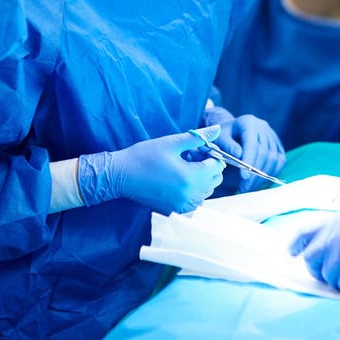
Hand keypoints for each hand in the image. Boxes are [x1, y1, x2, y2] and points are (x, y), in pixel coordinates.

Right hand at [76, 125, 225, 214]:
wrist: (121, 175)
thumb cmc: (144, 156)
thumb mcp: (172, 142)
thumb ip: (198, 137)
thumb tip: (218, 129)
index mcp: (191, 178)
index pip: (217, 166)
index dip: (211, 154)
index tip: (197, 147)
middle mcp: (190, 196)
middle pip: (215, 180)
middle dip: (207, 166)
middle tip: (190, 155)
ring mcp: (183, 206)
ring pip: (206, 191)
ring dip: (201, 177)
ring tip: (183, 165)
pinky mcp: (176, 210)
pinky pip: (196, 200)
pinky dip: (193, 189)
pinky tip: (179, 178)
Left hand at [204, 106, 284, 191]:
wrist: (232, 130)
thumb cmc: (224, 135)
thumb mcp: (220, 137)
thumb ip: (228, 146)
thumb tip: (239, 156)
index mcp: (248, 122)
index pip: (252, 144)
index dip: (249, 161)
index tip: (243, 178)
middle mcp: (263, 127)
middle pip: (264, 153)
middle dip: (254, 174)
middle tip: (244, 188)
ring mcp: (272, 136)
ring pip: (273, 159)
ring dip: (263, 176)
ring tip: (250, 187)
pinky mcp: (277, 145)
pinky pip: (280, 161)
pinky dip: (272, 173)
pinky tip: (260, 181)